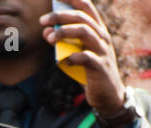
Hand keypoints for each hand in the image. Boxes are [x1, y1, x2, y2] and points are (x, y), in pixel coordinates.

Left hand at [40, 0, 125, 116]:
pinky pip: (86, 57)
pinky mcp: (101, 67)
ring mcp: (103, 51)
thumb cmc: (90, 71)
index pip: (87, 7)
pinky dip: (73, 57)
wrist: (108, 95)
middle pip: (82, 18)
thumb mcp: (77, 53)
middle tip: (43, 21)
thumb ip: (64, 41)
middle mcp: (102, 37)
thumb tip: (47, 31)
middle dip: (60, 16)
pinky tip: (64, 61)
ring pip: (84, 32)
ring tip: (49, 38)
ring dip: (64, 32)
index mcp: (98, 30)